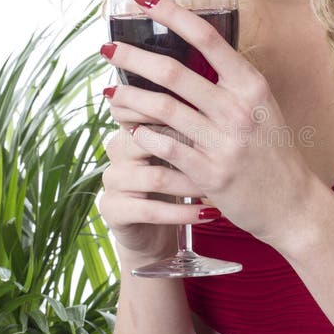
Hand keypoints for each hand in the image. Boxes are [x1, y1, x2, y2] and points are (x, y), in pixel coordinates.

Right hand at [99, 125, 220, 262]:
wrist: (151, 232)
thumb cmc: (171, 184)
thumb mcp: (178, 154)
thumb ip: (187, 129)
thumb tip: (221, 101)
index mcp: (131, 129)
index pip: (151, 112)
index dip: (182, 116)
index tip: (215, 123)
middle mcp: (117, 151)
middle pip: (151, 139)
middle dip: (189, 148)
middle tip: (221, 154)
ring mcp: (113, 181)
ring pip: (156, 178)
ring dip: (190, 184)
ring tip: (216, 188)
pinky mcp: (113, 210)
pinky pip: (151, 210)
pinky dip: (183, 212)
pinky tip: (208, 213)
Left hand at [100, 0, 314, 251]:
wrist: (293, 204)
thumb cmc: (272, 152)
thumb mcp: (260, 108)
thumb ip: (228, 84)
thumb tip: (185, 56)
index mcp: (251, 85)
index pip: (207, 38)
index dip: (171, 14)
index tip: (143, 0)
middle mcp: (238, 109)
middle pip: (173, 72)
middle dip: (133, 56)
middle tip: (108, 49)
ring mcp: (224, 142)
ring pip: (162, 109)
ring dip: (129, 98)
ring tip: (111, 91)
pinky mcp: (211, 174)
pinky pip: (165, 147)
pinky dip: (143, 135)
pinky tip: (130, 129)